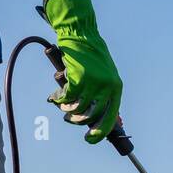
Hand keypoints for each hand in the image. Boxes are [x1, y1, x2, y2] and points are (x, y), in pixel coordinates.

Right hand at [40, 0, 122, 143]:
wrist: (81, 33)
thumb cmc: (91, 55)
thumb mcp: (104, 75)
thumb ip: (104, 95)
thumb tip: (101, 120)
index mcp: (116, 88)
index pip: (110, 117)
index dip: (99, 132)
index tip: (89, 139)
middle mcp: (107, 86)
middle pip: (91, 116)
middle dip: (78, 121)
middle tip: (69, 118)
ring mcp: (93, 82)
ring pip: (77, 109)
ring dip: (67, 109)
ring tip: (62, 104)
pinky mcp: (79, 77)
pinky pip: (67, 98)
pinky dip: (59, 98)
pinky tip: (56, 95)